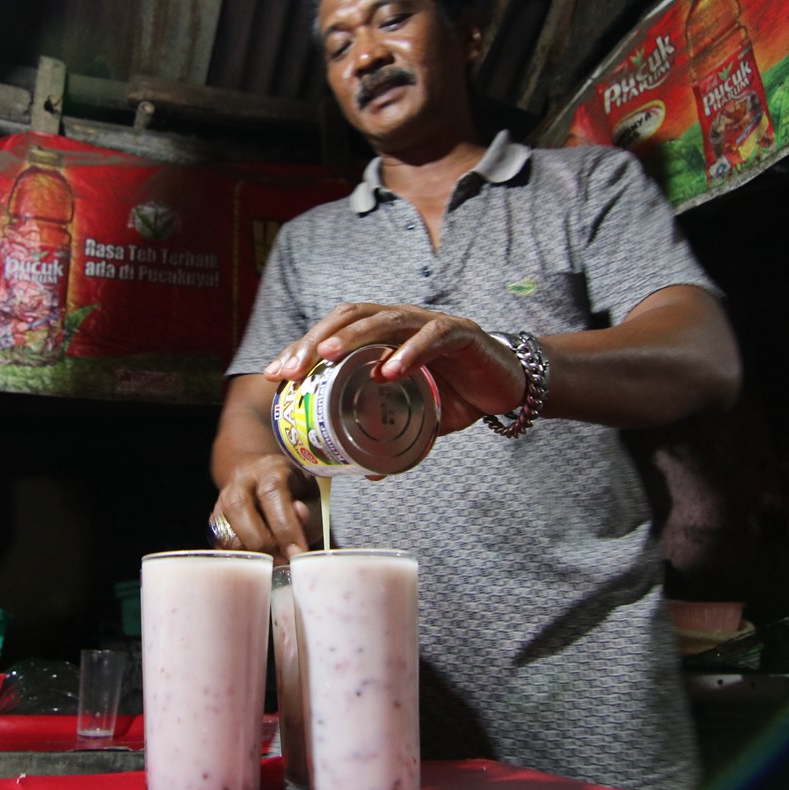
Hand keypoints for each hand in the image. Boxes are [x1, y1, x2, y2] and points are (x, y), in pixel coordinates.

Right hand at [210, 452, 318, 557]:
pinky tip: (258, 563)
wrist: (261, 477)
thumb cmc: (293, 492)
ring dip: (250, 554)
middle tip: (284, 561)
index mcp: (270, 469)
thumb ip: (310, 511)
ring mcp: (222, 500)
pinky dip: (240, 558)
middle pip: (239, 508)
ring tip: (273, 563)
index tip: (298, 553)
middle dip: (264, 542)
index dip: (285, 526)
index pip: (272, 492)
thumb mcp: (310, 496)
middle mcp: (241, 481)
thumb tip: (300, 517)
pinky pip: (221, 545)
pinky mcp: (214, 522)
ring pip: (225, 530)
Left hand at [262, 302, 528, 434]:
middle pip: (350, 317)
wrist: (512, 385)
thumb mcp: (421, 419)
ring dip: (353, 336)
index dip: (303, 347)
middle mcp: (403, 322)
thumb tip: (368, 472)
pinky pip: (432, 336)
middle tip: (290, 369)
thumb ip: (396, 437)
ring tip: (326, 356)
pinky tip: (388, 370)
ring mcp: (430, 324)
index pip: (335, 331)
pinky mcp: (461, 333)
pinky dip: (409, 352)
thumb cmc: (460, 393)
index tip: (276, 375)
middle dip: (316, 340)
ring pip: (385, 318)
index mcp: (386, 336)